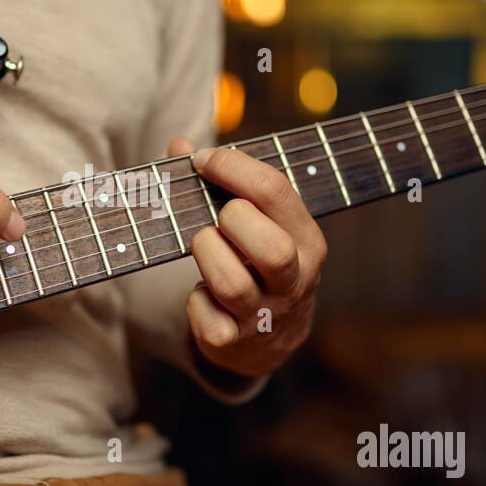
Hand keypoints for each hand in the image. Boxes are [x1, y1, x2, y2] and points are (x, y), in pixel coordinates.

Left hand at [169, 137, 326, 379]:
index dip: (232, 167)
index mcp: (306, 240)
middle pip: (272, 248)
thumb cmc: (257, 262)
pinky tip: (201, 294)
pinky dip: (194, 304)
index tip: (203, 160)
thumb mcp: (259, 222)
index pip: (276, 192)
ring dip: (206, 255)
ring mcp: (264, 314)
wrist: (270, 339)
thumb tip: (179, 145)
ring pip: (232, 284)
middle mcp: (293, 279)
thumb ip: (222, 181)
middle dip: (232, 220)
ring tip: (204, 247)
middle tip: (217, 217)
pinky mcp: (233, 341)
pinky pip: (207, 321)